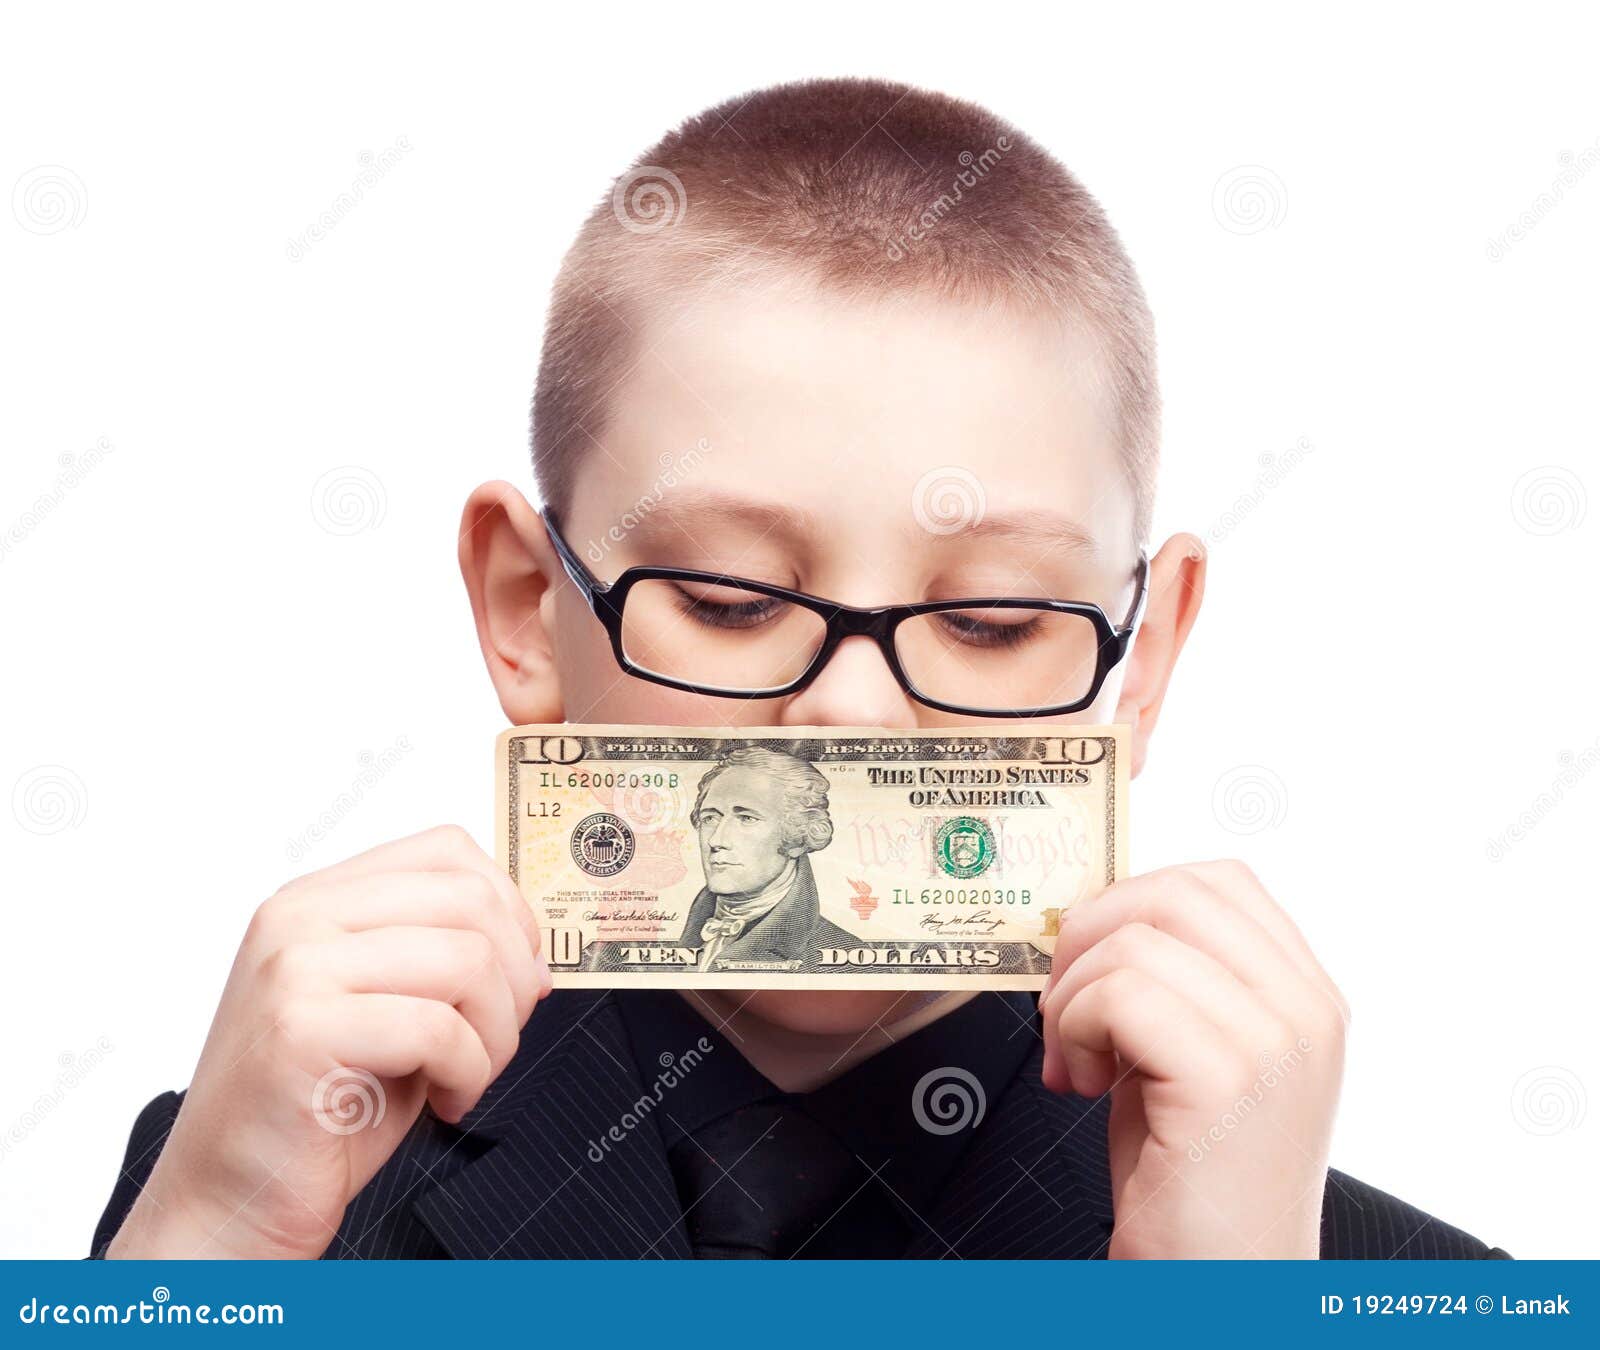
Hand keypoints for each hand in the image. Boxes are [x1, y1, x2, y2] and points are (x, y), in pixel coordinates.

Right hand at [107, 825, 549, 1259]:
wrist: (231, 1200)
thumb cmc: (318, 1112)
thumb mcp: (391, 1010)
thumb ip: (446, 961)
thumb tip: (536, 956)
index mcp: (318, 898)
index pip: (447, 849)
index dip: (509, 907)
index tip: (521, 970)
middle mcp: (298, 917)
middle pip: (469, 900)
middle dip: (514, 976)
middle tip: (502, 1036)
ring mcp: (294, 967)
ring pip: (466, 960)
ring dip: (496, 1033)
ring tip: (469, 1075)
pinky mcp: (300, 1028)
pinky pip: (437, 1028)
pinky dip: (469, 1072)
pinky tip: (446, 1101)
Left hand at [1039, 860, 1347, 1258]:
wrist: (1222, 1287)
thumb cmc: (1192, 1179)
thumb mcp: (1191, 1051)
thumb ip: (1171, 978)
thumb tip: (1093, 916)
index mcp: (1305, 994)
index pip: (1217, 880)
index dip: (1130, 900)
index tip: (1092, 959)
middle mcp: (1306, 1009)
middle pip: (1172, 891)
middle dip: (1088, 935)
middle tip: (1063, 1003)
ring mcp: (1277, 1040)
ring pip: (1134, 941)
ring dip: (1071, 997)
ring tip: (1076, 1060)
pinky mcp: (1229, 1079)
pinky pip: (1120, 995)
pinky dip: (1074, 1030)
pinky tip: (1081, 1084)